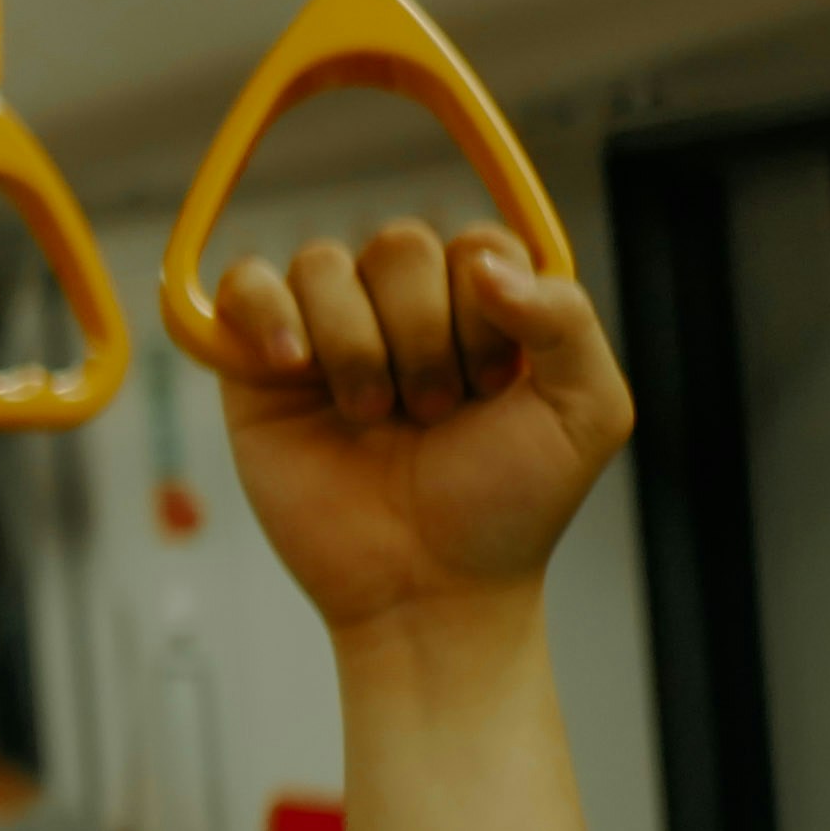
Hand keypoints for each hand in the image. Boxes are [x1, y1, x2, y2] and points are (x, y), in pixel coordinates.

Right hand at [213, 222, 630, 648]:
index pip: (476, 243)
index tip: (495, 383)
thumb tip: (483, 264)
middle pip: (399, 246)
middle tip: (432, 411)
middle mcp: (405, 307)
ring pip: (323, 262)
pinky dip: (265, 313)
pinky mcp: (256, 364)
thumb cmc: (506, 505)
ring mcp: (327, 330)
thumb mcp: (586, 412)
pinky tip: (293, 367)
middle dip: (423, 334)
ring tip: (372, 416)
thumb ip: (566, 319)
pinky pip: (243, 284)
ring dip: (356, 345)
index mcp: (484, 306)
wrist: (423, 587)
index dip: (486, 308)